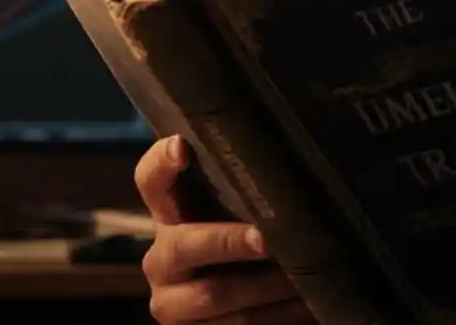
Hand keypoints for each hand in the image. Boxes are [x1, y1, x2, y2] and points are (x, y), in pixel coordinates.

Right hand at [135, 134, 314, 323]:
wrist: (243, 300)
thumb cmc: (249, 240)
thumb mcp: (241, 212)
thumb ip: (245, 187)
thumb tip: (286, 155)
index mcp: (168, 215)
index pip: (151, 180)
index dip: (162, 163)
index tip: (182, 147)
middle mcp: (162, 257)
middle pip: (185, 245)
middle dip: (228, 242)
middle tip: (266, 239)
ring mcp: (171, 301)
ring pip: (214, 294)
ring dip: (263, 286)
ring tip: (301, 274)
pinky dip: (275, 315)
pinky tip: (304, 302)